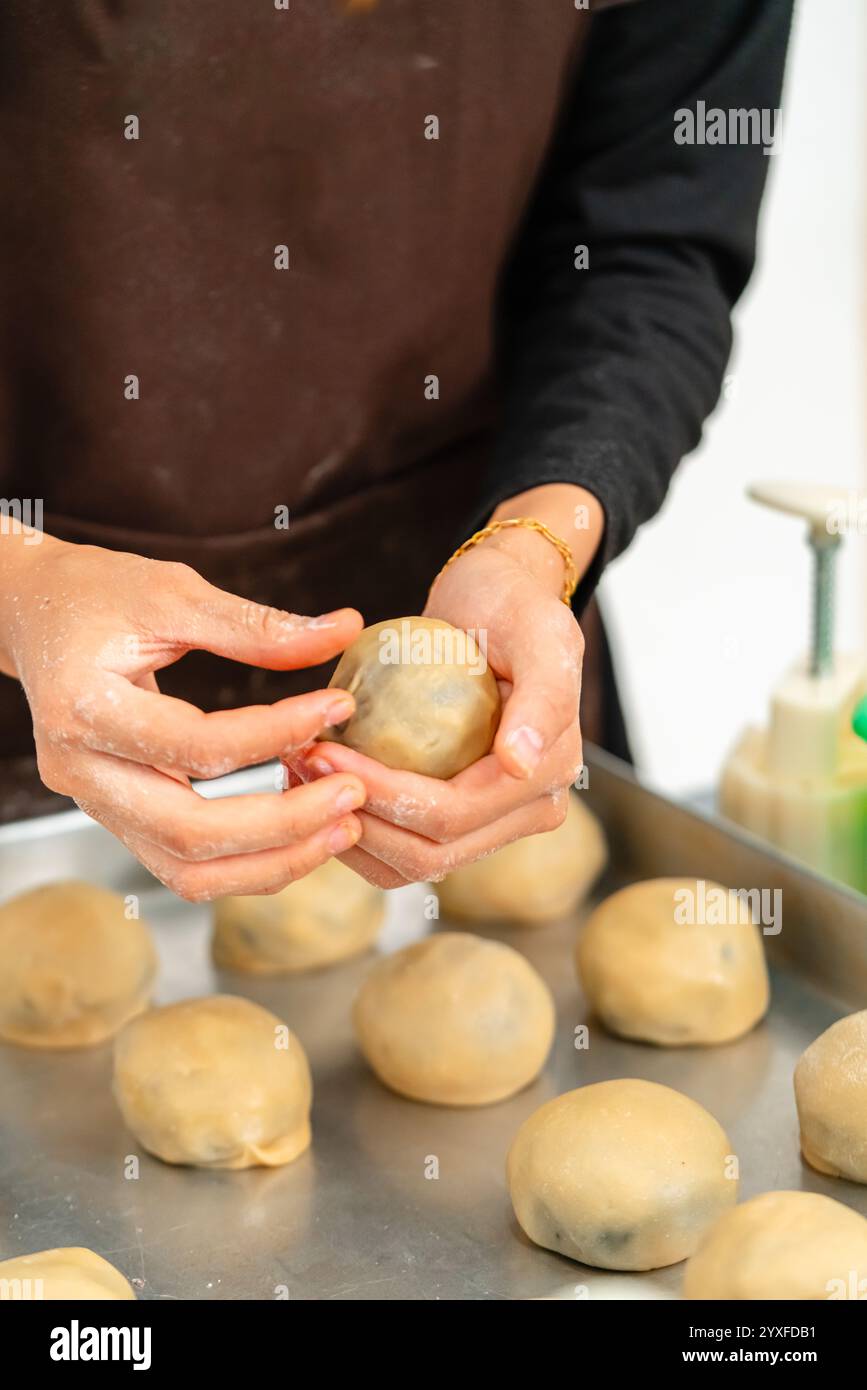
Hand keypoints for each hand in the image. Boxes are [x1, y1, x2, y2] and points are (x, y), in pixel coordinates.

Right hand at [0, 531, 365, 899]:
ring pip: (187, 871)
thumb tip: (346, 630)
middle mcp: (79, 771)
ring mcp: (93, 803)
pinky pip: (184, 864)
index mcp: (84, 708)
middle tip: (353, 795)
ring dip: (272, 861)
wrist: (30, 612)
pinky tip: (302, 832)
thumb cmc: (96, 594)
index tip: (337, 706)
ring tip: (341, 828)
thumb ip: (256, 624)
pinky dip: (247, 860)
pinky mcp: (116, 815)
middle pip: (189, 833)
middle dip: (284, 824)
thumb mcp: (172, 591)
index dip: (277, 732)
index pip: (196, 746)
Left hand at [287, 485, 601, 886]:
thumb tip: (520, 765)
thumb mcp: (539, 631)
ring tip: (299, 776)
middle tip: (300, 764)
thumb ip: (544, 695)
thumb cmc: (514, 604)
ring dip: (348, 832)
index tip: (324, 753)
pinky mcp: (456, 818)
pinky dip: (355, 830)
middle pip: (428, 853)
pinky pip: (399, 848)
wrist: (497, 599)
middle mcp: (525, 813)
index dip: (384, 796)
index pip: (453, 815)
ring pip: (409, 863)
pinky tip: (318, 786)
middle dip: (356, 818)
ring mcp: (491, 822)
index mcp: (546, 780)